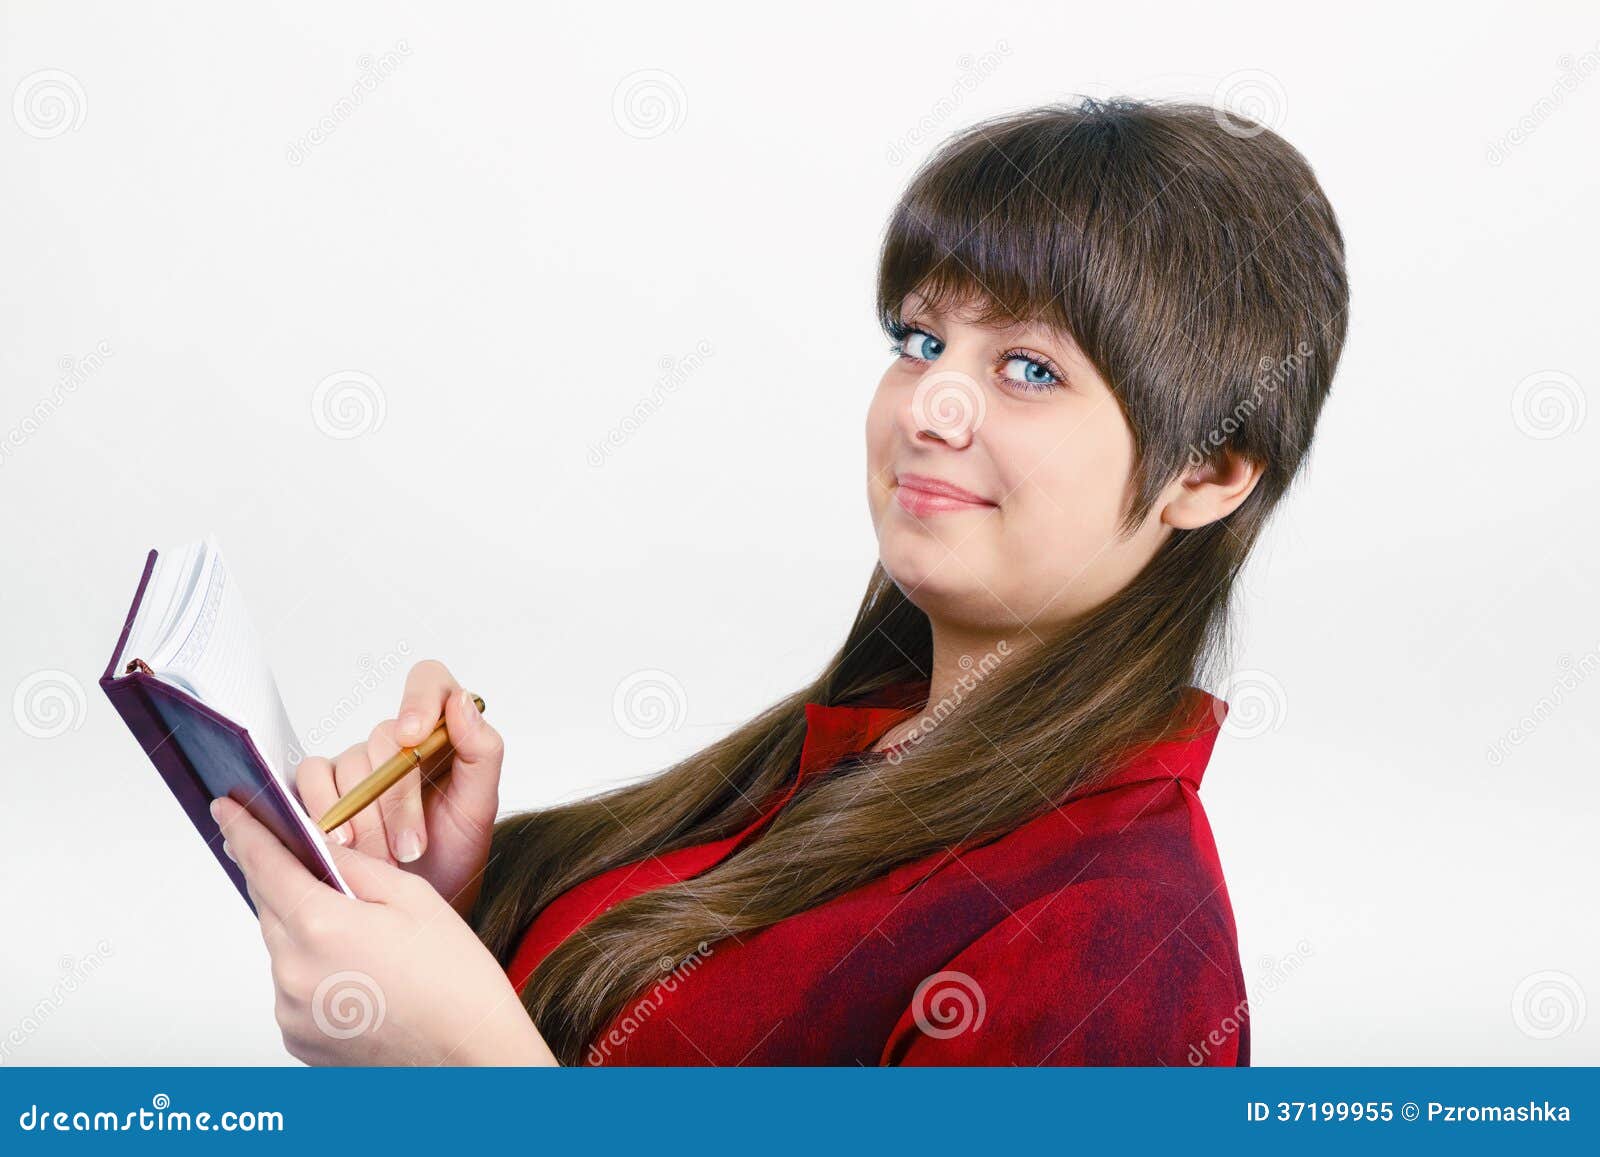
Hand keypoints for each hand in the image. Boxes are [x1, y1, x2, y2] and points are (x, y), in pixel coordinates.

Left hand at [211, 794, 555, 1065]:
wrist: (468, 1057)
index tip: (226, 808)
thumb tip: (317, 845)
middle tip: (321, 872)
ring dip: (307, 930)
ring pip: (282, 947)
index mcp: (321, 926)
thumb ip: (354, 866)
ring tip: (366, 940)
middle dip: (287, 882)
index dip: (244, 831)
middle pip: (270, 906)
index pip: (265, 865)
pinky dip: (314, 971)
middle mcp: (293, 972)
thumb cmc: (454, 979)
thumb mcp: (413, 899)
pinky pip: (291, 987)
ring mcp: (291, 1010)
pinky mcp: (297, 1038)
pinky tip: (360, 974)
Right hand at [294, 660, 501, 918]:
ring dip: (365, 816)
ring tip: (384, 858)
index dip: (418, 699)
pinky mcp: (324, 786)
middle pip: (384, 738)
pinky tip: (341, 844)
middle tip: (411, 847)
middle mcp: (397, 739)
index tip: (413, 736)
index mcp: (442, 731)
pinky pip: (310, 778)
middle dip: (397, 799)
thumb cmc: (456, 851)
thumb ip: (481, 751)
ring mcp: (358, 761)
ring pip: (348, 764)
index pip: (428, 680)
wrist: (424, 899)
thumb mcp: (480, 806)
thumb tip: (461, 703)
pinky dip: (324, 811)